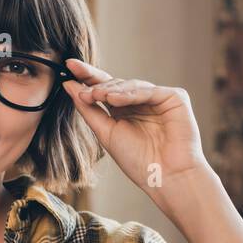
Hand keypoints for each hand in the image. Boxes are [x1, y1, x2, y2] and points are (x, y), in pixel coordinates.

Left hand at [61, 58, 214, 216]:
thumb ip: (88, 109)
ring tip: (96, 95)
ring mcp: (158, 98)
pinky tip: (115, 98)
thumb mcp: (106, 133)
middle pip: (116, 83)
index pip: (103, 88)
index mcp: (123, 110)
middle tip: (84, 92)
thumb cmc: (137, 160)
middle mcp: (140, 102)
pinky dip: (131, 93)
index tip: (68, 66)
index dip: (87, 76)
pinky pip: (149, 90)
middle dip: (97, 85)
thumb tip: (69, 85)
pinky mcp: (174, 97)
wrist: (164, 176)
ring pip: (131, 85)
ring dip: (112, 89)